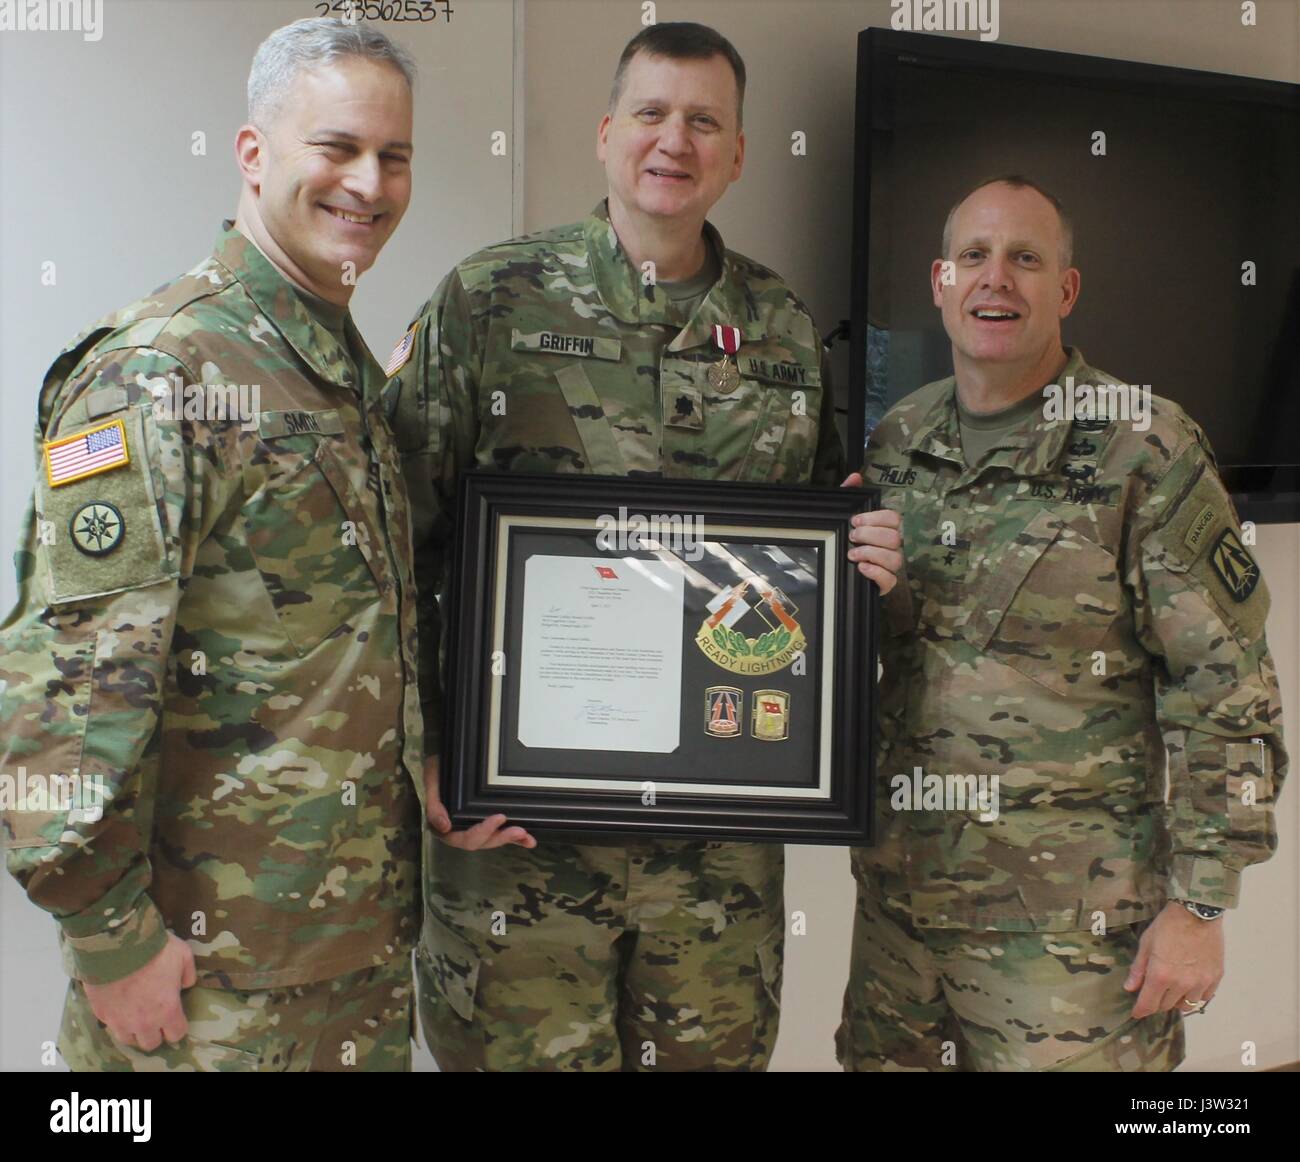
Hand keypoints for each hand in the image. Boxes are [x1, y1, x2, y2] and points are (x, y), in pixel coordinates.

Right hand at [83, 932, 195, 1051]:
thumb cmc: (155, 949)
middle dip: (155, 1032)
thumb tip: (184, 985)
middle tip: (154, 1016)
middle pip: (151, 1043)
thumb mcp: (183, 955)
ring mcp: (120, 1021)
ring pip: (128, 1039)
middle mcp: (144, 1022)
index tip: (174, 1016)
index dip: (176, 1026)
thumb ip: (188, 974)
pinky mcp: (102, 1014)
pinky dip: (116, 1018)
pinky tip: (119, 1004)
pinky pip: (110, 1025)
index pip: (176, 1034)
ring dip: (134, 1030)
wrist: (117, 944)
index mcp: (167, 1010)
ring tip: (135, 1013)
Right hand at [424, 756, 536, 850]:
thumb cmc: (440, 769)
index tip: (499, 817)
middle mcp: (460, 830)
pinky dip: (514, 839)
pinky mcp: (486, 821)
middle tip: (519, 830)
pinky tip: (528, 841)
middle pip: (482, 842)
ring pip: (492, 840)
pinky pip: (499, 833)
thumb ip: (433, 806)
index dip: (482, 831)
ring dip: (510, 840)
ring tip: (527, 837)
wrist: (446, 757)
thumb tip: (444, 827)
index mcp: (446, 827)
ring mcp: (475, 826)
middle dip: (500, 838)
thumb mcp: (433, 782)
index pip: (464, 838)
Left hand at [840, 472, 902, 595]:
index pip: (893, 518)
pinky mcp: (884, 585)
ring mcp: (889, 567)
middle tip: (851, 537)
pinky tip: (861, 568)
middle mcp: (891, 546)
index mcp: (883, 529)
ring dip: (871, 554)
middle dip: (870, 535)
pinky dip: (876, 572)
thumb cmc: (842, 540)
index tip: (854, 521)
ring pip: (895, 558)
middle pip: (895, 537)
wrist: (832, 571)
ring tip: (852, 555)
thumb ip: (848, 495)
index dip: (875, 518)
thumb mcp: (840, 517)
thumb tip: (855, 476)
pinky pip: (890, 580)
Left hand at [1124, 902, 1224, 1018]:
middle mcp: (1182, 984)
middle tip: (1153, 991)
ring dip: (1176, 1001)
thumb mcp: (1146, 944)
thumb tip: (1130, 989)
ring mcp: (1201, 983)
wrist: (1197, 913)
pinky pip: (1203, 998)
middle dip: (1156, 1001)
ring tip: (1171, 989)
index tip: (1137, 1013)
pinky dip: (1194, 996)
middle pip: (1166, 1006)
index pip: (1149, 1004)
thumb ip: (1138, 969)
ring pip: (1186, 1005)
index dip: (1141, 1010)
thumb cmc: (1167, 926)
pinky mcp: (1215, 979)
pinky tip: (1189, 986)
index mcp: (1161, 975)